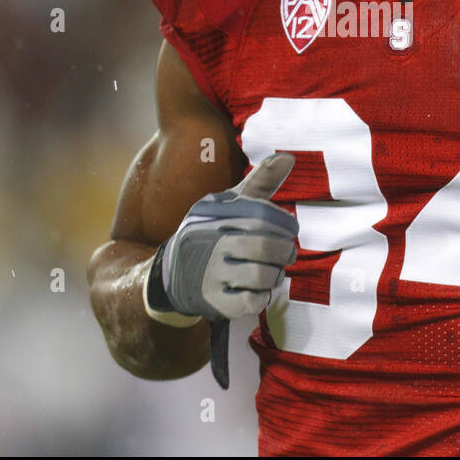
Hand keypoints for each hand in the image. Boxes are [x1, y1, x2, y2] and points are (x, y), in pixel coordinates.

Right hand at [147, 153, 297, 387]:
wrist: (171, 273)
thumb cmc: (211, 233)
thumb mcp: (229, 204)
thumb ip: (260, 182)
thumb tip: (289, 157)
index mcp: (219, 217)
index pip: (265, 218)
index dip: (286, 226)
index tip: (288, 230)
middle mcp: (213, 244)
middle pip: (268, 248)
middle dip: (285, 253)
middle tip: (285, 254)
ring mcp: (213, 275)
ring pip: (263, 276)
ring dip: (276, 276)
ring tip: (271, 272)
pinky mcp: (215, 302)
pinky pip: (253, 302)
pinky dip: (263, 297)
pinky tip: (257, 289)